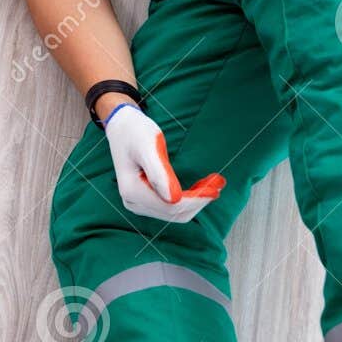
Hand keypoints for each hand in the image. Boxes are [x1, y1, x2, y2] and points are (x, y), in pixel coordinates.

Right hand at [102, 104, 224, 222]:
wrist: (123, 128)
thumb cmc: (135, 133)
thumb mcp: (149, 147)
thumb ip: (160, 173)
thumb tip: (174, 199)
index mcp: (132, 192)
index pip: (171, 206)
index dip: (196, 199)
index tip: (216, 187)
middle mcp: (133, 202)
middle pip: (174, 213)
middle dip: (199, 200)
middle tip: (219, 182)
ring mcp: (138, 204)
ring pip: (175, 213)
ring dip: (196, 201)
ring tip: (213, 183)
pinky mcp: (146, 200)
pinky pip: (171, 207)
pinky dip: (188, 199)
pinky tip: (201, 186)